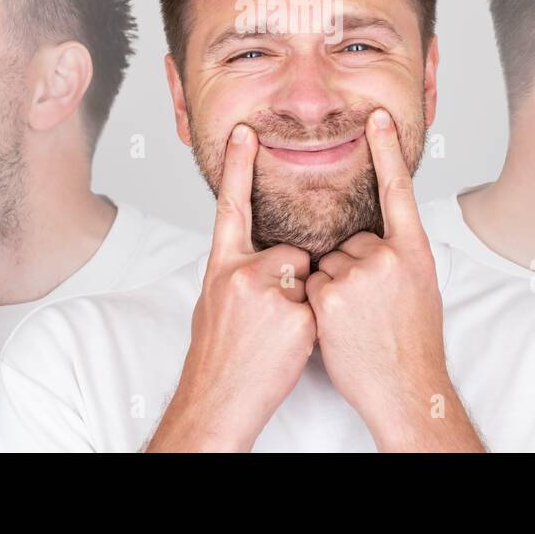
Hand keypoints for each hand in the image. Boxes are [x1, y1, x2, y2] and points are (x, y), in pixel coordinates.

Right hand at [147, 124, 315, 451]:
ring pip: (310, 278)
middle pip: (291, 251)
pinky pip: (319, 305)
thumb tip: (261, 256)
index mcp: (220, 266)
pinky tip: (289, 346)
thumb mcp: (215, 302)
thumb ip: (238, 271)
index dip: (237, 167)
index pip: (231, 207)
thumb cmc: (218, 356)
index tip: (246, 131)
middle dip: (293, 280)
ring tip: (276, 336)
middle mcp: (241, 272)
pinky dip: (312, 325)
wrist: (217, 401)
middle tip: (266, 319)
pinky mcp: (295, 316)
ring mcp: (269, 293)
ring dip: (304, 303)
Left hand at [306, 107, 481, 451]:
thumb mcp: (420, 288)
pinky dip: (317, 305)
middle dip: (351, 268)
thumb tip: (380, 240)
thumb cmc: (413, 343)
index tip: (377, 117)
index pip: (398, 190)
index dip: (387, 151)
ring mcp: (358, 275)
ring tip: (357, 321)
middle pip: (351, 240)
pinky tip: (340, 327)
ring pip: (328, 263)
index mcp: (414, 251)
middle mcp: (388, 257)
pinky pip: (311, 285)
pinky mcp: (330, 296)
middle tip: (371, 306)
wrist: (406, 388)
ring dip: (333, 288)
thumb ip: (398, 257)